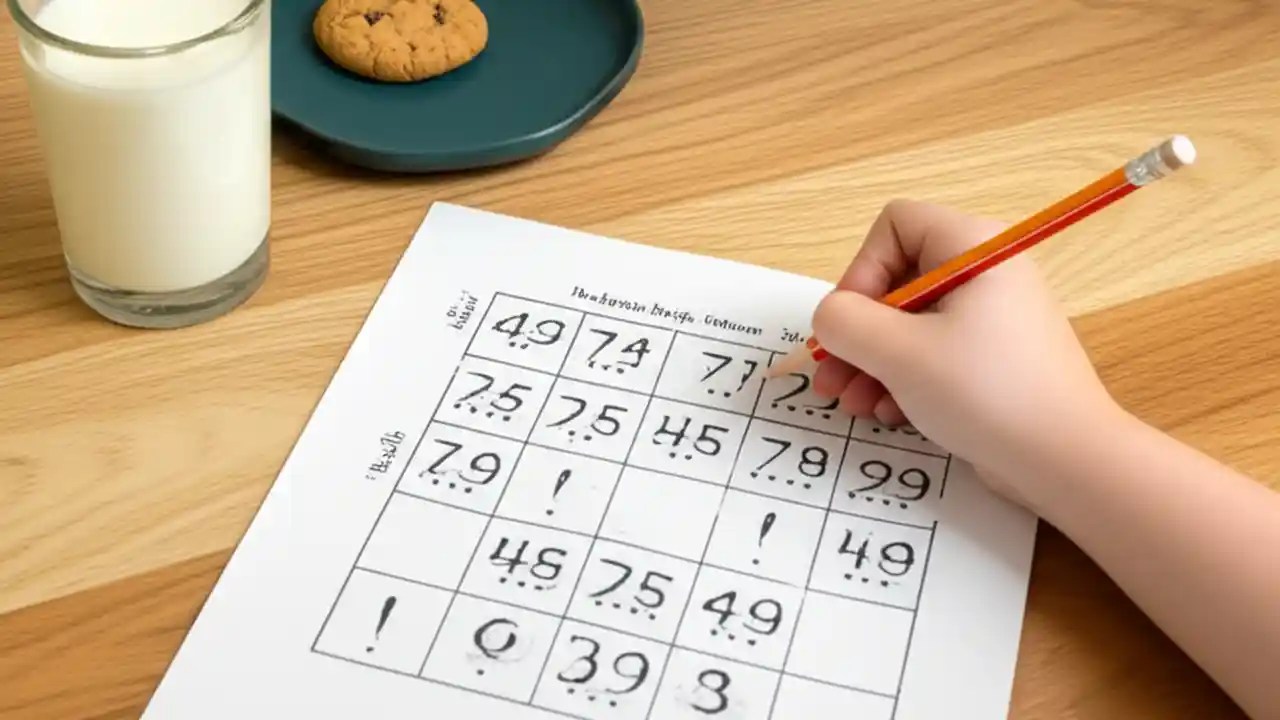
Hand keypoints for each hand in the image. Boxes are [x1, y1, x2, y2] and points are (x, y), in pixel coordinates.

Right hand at [810, 199, 1116, 505]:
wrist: (1066, 459)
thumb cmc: (986, 392)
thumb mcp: (898, 353)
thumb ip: (845, 323)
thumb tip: (829, 318)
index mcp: (972, 248)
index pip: (895, 226)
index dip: (861, 270)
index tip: (849, 323)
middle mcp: (985, 272)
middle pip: (895, 281)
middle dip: (856, 333)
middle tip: (830, 379)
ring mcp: (992, 317)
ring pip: (909, 324)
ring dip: (871, 363)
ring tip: (854, 404)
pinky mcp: (993, 359)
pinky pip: (933, 354)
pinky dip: (904, 380)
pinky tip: (890, 413)